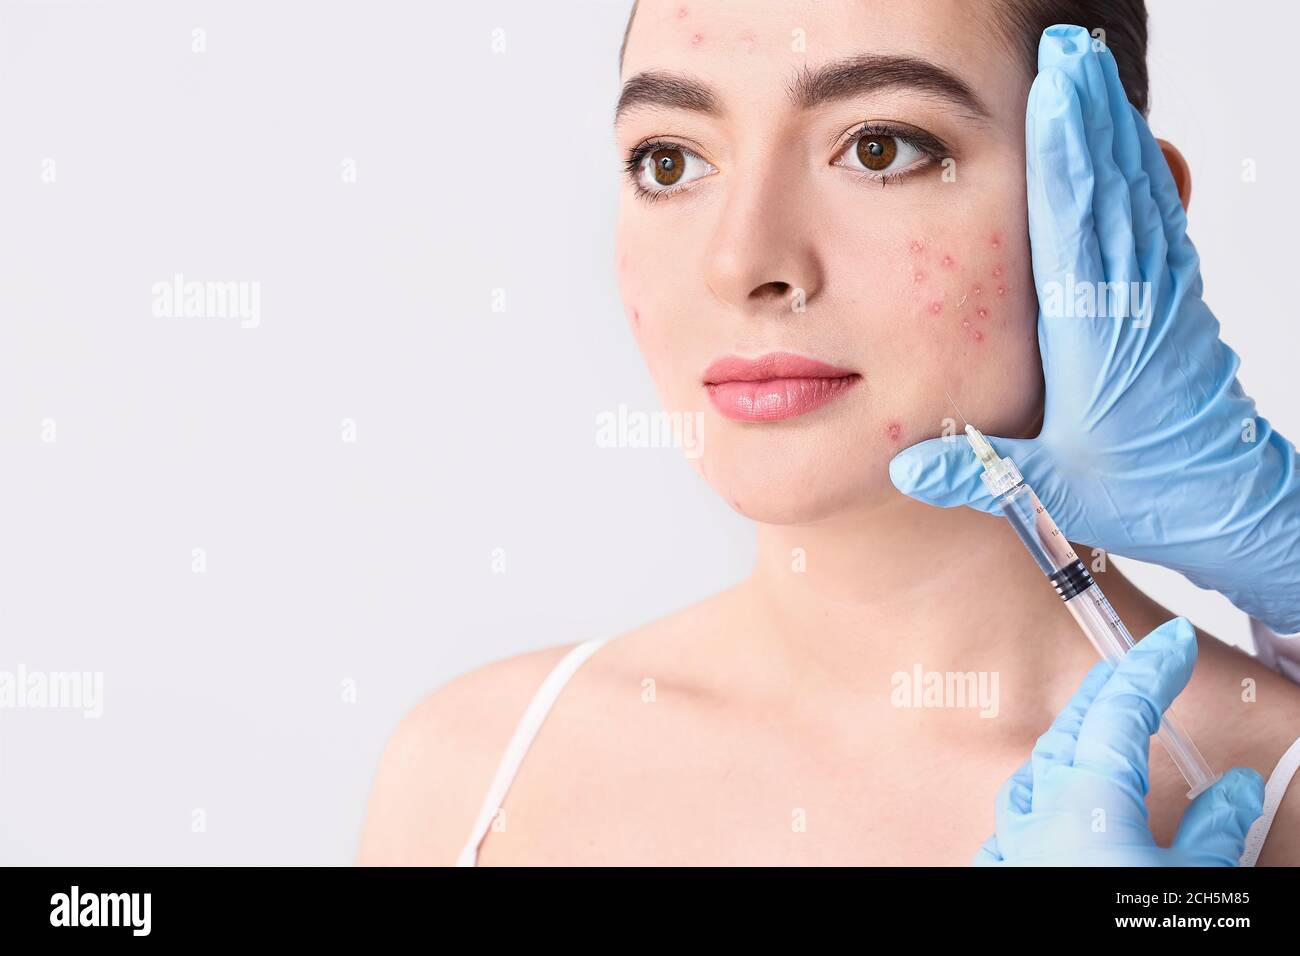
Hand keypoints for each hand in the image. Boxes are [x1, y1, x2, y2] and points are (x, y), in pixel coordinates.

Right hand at [888, 24, 1299, 633]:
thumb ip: (976, 474)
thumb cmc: (1142, 492)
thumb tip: (906, 467)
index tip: (1049, 89)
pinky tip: (1120, 133)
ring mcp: (1157, 289)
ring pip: (1134, 186)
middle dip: (1086, 110)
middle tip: (1064, 45)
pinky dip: (1133, 160)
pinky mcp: (1168, 292)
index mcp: (1099, 335)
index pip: (1078, 224)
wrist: (1225, 499)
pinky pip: (1151, 210)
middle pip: (1110, 183)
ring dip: (1109, 122)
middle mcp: (1134, 298)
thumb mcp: (1049, 491)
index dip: (1062, 154)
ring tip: (1084, 67)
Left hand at [974, 618, 1262, 865]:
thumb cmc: (1136, 938)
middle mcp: (1040, 815)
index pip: (1122, 711)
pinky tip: (1042, 808)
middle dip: (1102, 696)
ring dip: (1062, 748)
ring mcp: (1012, 847)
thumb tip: (1236, 787)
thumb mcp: (1197, 881)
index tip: (1173, 639)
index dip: (1151, 669)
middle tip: (1129, 669)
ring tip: (1088, 734)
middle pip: (1068, 733)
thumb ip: (1212, 829)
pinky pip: (1005, 829)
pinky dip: (1031, 808)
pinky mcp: (999, 878)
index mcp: (1089, 800)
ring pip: (1030, 778)